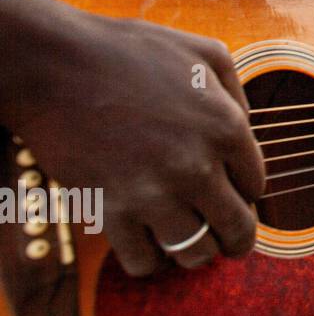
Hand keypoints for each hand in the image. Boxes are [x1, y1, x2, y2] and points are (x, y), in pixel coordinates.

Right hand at [7, 7, 263, 276]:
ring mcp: (153, 192)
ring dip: (196, 253)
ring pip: (195, 253)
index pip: (256, 186)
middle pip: (236, 229)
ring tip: (188, 241)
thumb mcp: (205, 54)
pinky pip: (144, 262)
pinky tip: (149, 245)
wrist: (56, 65)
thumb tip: (249, 130)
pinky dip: (151, 262)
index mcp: (226, 128)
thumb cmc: (130, 53)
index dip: (246, 192)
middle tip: (230, 241)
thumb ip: (236, 93)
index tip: (233, 192)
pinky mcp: (110, 211)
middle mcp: (197, 166)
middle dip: (237, 239)